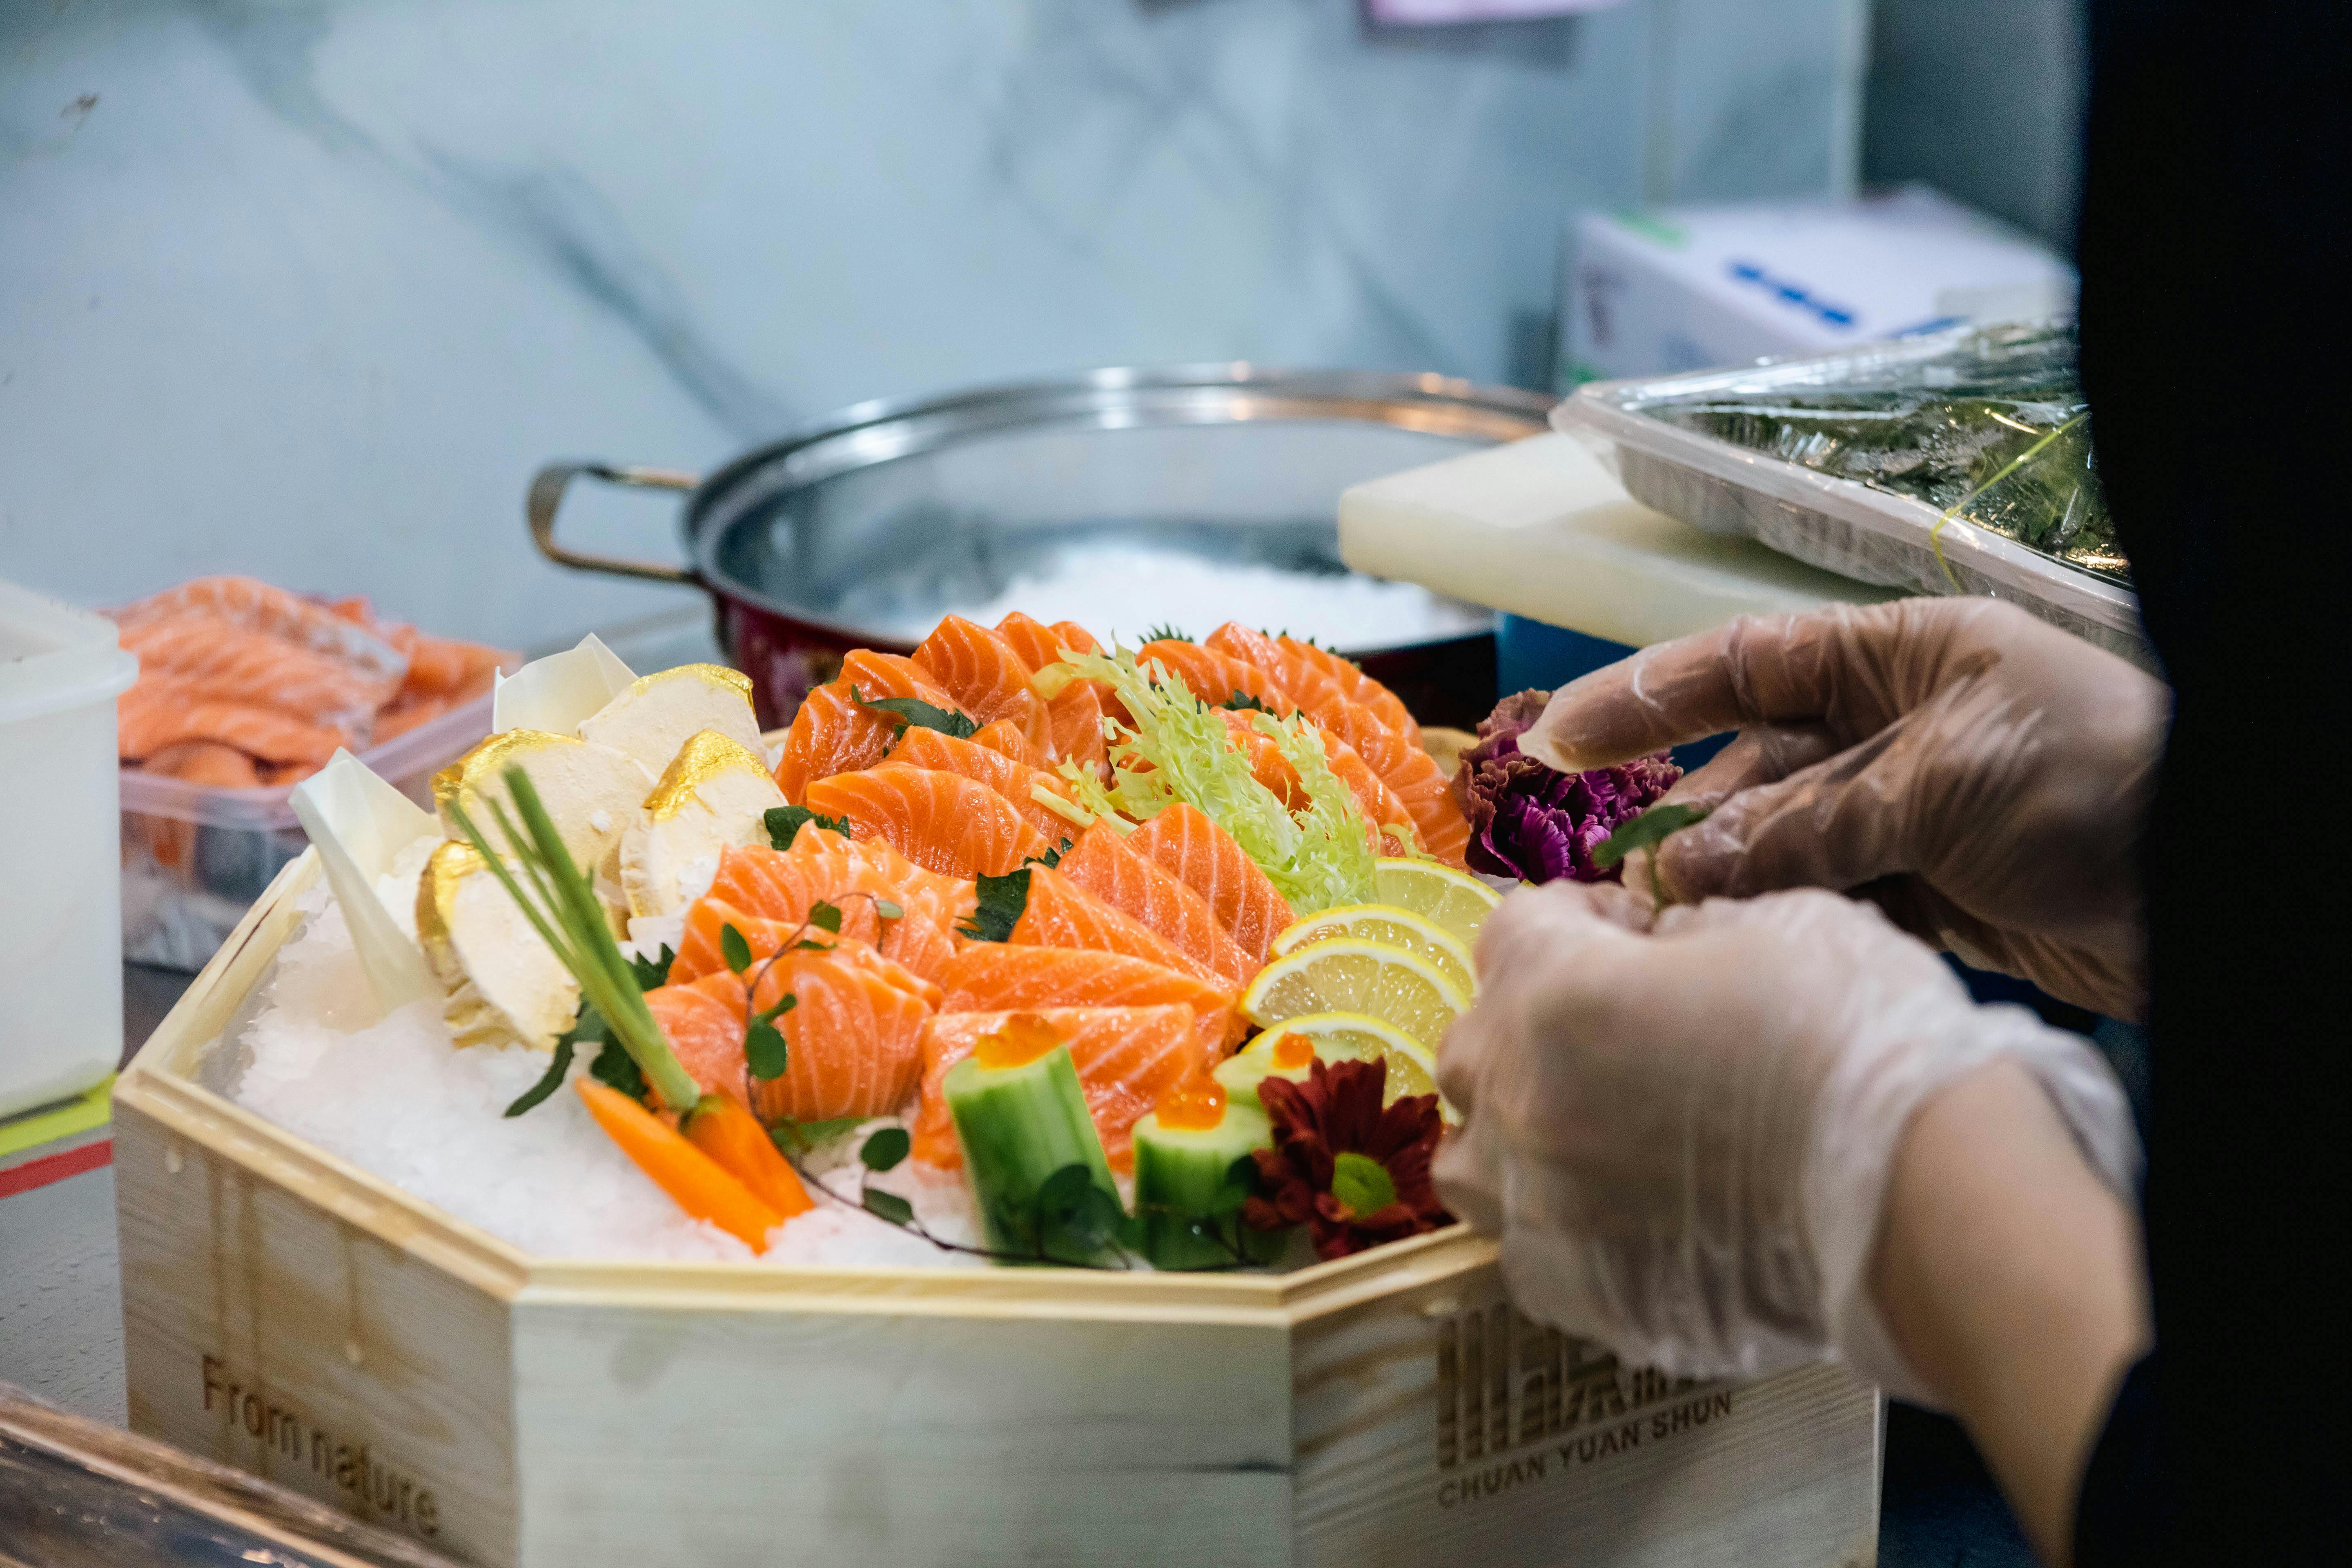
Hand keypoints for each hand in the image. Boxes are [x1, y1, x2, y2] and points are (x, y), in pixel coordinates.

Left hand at [1431, 881, 2137, 1391]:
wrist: (1921, 1198)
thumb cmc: (1861, 1046)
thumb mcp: (1781, 929)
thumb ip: (1691, 934)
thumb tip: (1665, 947)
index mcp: (1559, 992)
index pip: (1513, 929)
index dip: (1572, 917)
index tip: (1625, 929)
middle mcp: (1523, 1101)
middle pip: (1473, 1046)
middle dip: (1527, 1025)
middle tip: (1608, 1029)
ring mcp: (1539, 1207)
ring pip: (1470, 1160)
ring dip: (1515, 1133)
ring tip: (1590, 1129)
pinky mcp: (1576, 1294)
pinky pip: (1524, 1250)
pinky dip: (1557, 1222)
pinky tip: (1625, 1209)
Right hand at [1516, 599, 2167, 1019]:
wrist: (2216, 882)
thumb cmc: (2095, 781)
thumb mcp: (1939, 784)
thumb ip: (1808, 825)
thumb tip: (1687, 869)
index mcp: (1897, 661)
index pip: (1740, 667)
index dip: (1643, 699)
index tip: (1558, 738)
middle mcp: (1894, 730)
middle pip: (1752, 768)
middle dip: (1681, 818)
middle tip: (1612, 876)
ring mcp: (1911, 814)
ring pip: (1781, 846)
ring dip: (1725, 885)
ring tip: (1662, 925)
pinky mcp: (1934, 894)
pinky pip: (1829, 903)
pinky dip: (1783, 927)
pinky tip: (1736, 953)